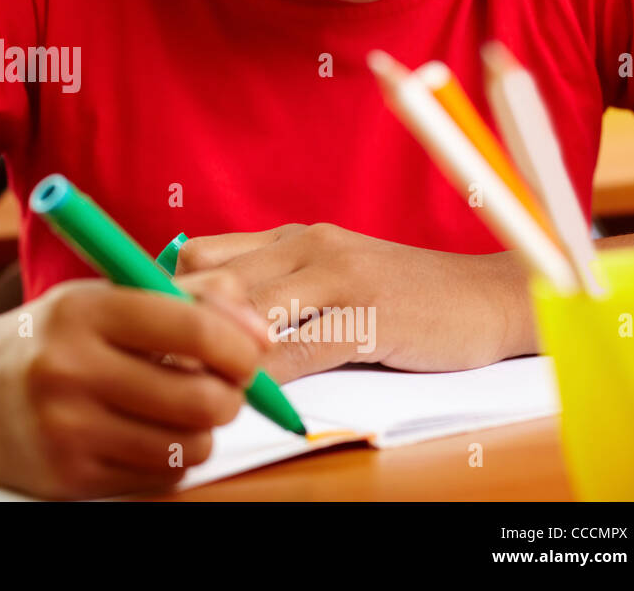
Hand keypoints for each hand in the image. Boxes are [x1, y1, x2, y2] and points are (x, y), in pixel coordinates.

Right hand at [0, 279, 269, 498]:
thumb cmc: (52, 338)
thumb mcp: (105, 296)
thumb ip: (187, 296)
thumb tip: (260, 330)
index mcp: (82, 310)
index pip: (191, 327)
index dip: (239, 345)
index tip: (248, 352)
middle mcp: (68, 368)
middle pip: (201, 398)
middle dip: (230, 395)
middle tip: (221, 386)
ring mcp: (66, 428)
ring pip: (189, 445)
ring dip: (200, 431)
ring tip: (178, 410)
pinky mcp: (68, 478)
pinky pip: (160, 478)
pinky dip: (169, 459)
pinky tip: (142, 434)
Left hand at [171, 223, 536, 384]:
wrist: (491, 297)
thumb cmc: (404, 294)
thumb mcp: (331, 278)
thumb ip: (277, 289)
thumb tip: (206, 321)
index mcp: (292, 236)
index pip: (203, 253)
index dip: (165, 291)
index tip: (141, 328)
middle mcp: (308, 245)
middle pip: (214, 279)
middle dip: (175, 323)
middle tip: (147, 363)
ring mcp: (339, 276)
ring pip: (250, 312)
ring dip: (213, 349)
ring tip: (185, 382)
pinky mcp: (369, 315)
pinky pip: (301, 351)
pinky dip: (269, 378)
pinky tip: (249, 397)